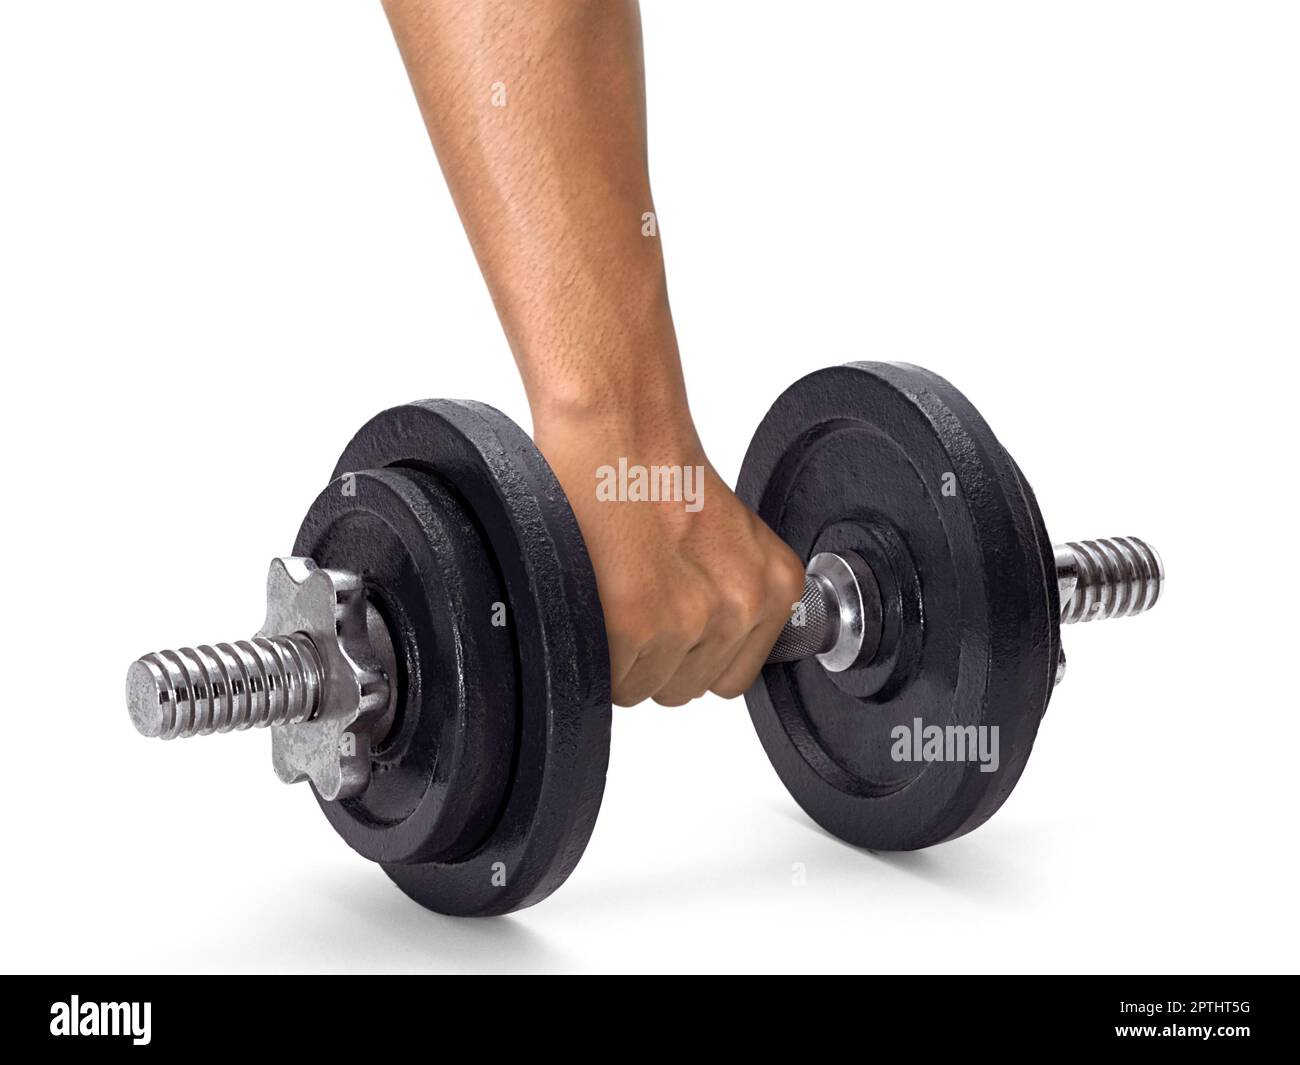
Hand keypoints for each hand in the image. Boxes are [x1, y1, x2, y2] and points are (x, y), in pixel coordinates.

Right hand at [534, 410, 806, 706]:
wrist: (617, 430)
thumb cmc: (656, 473)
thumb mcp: (731, 539)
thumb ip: (732, 597)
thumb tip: (707, 650)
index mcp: (775, 587)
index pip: (731, 677)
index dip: (691, 651)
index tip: (670, 612)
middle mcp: (741, 606)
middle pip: (687, 686)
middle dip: (657, 654)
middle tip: (639, 592)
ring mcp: (690, 619)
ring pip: (646, 688)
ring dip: (624, 655)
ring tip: (619, 590)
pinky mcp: (636, 625)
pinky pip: (612, 680)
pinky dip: (597, 649)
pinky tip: (602, 596)